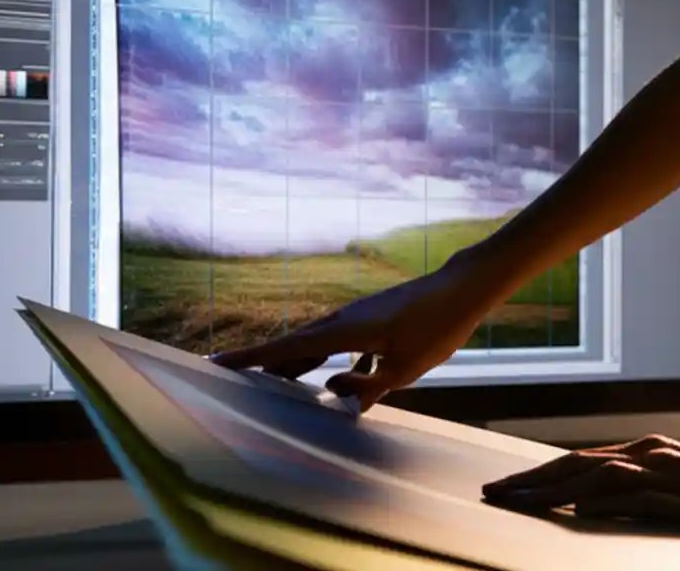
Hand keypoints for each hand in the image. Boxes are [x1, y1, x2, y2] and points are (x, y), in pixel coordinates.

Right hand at [210, 247, 503, 409]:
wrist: (461, 289)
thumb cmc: (437, 328)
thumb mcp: (405, 368)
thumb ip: (367, 384)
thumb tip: (331, 391)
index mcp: (346, 331)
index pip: (289, 348)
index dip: (252, 358)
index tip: (218, 363)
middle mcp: (343, 320)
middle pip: (294, 345)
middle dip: (262, 362)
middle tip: (228, 376)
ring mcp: (356, 317)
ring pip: (314, 343)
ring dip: (292, 362)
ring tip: (269, 383)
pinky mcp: (370, 319)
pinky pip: (335, 341)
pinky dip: (321, 357)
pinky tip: (326, 376)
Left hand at [481, 435, 679, 530]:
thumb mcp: (670, 479)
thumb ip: (634, 485)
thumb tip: (588, 501)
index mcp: (640, 450)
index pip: (577, 460)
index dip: (539, 473)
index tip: (507, 486)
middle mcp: (642, 453)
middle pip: (573, 464)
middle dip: (530, 479)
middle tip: (493, 493)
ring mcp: (658, 470)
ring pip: (593, 476)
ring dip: (552, 489)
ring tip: (518, 503)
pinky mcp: (676, 492)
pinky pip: (631, 496)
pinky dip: (601, 501)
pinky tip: (575, 509)